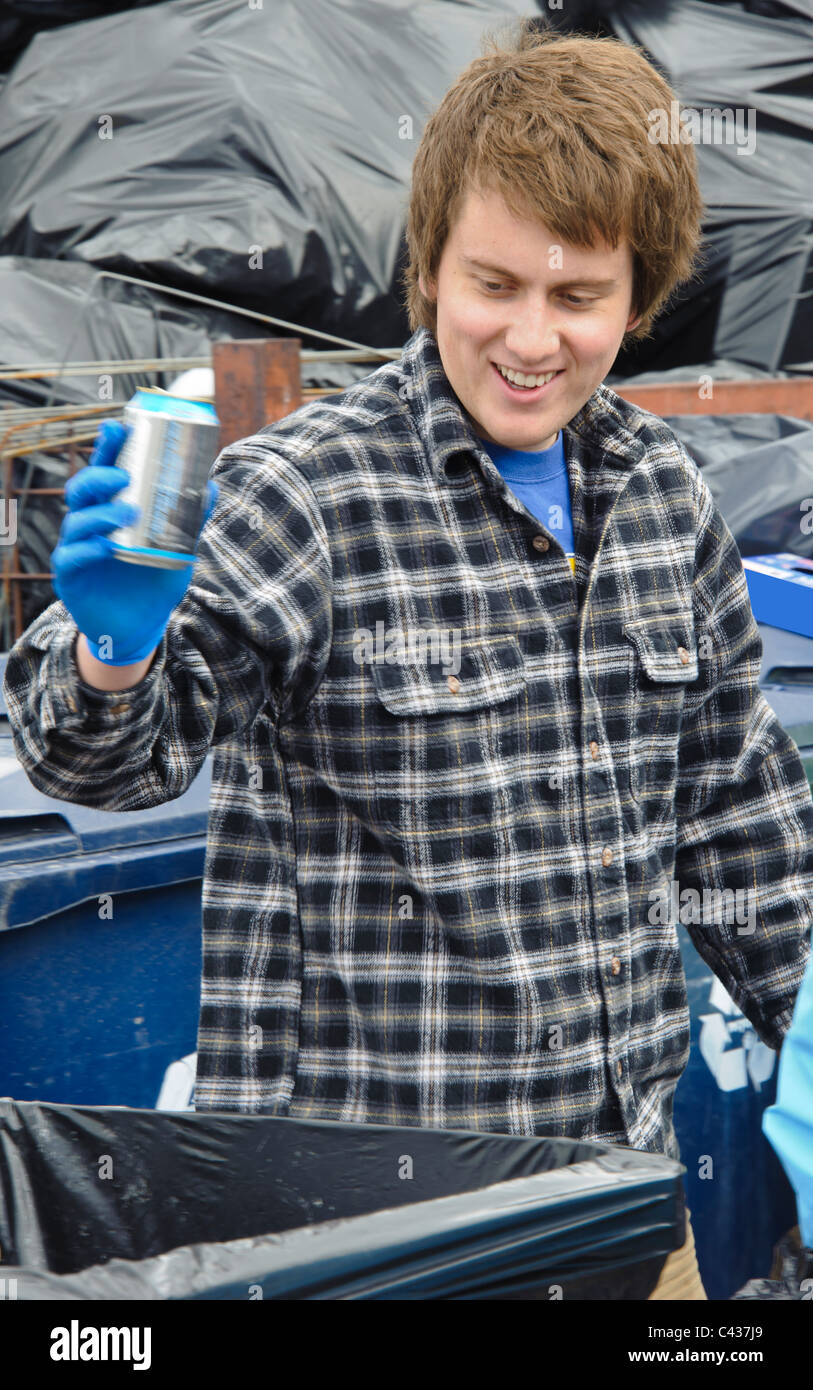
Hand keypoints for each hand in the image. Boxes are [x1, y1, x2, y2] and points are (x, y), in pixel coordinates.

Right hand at [52, 419, 217, 665]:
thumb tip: (210, 487)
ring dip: (101, 513)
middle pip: (82, 489)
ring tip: (128, 513)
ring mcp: (77, 548)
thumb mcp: (179, 549)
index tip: (117, 428)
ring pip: (77, 520)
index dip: (107, 449)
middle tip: (126, 477)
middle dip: (100, 476)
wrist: (139, 627)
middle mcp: (89, 524)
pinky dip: (89, 548)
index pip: (104, 472)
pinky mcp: (70, 577)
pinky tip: (107, 547)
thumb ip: (191, 520)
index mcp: (110, 510)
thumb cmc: (154, 582)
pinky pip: (72, 556)